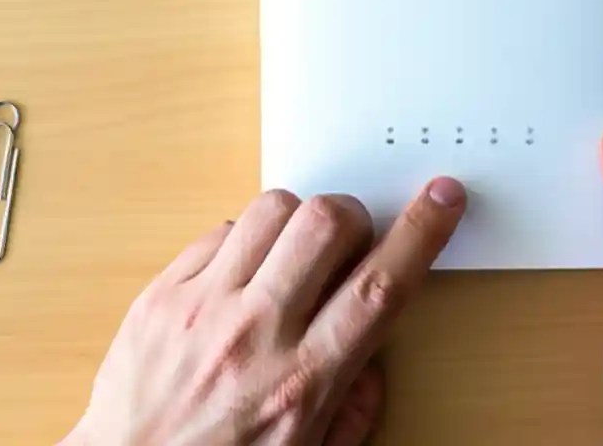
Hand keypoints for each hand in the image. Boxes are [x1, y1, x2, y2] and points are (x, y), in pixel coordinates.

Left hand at [60, 178, 466, 445]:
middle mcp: (254, 335)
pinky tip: (241, 278)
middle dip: (353, 218)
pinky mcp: (159, 295)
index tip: (443, 198)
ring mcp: (201, 309)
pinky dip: (242, 241)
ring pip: (270, 210)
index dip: (422, 232)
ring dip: (297, 223)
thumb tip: (371, 354)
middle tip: (349, 245)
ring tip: (291, 259)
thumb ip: (353, 403)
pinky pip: (217, 231)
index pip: (380, 285)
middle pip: (326, 225)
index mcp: (303, 381)